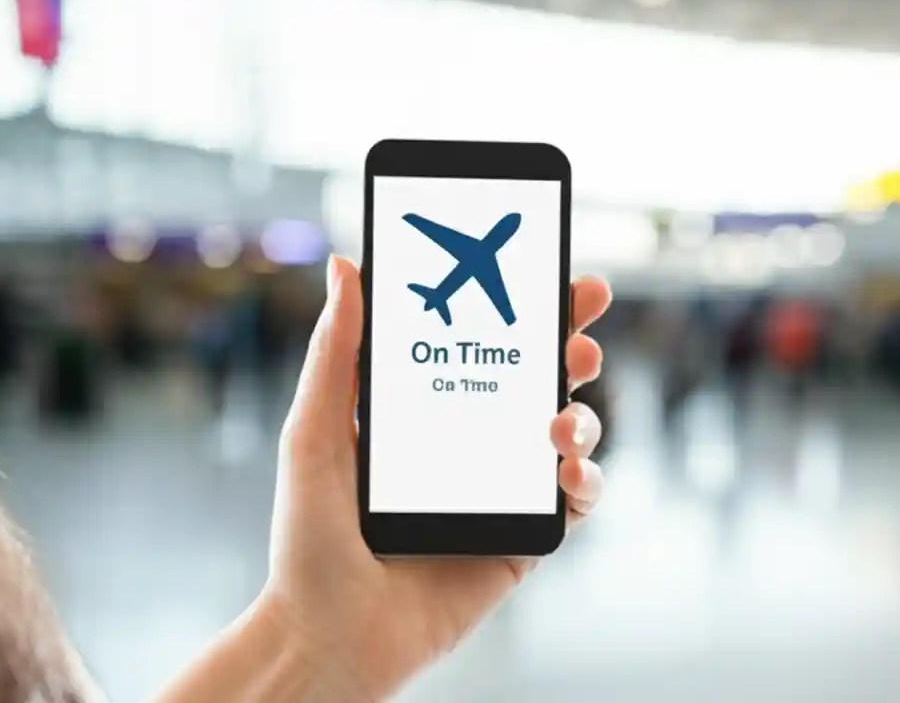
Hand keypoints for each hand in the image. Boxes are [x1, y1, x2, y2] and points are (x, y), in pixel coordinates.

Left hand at [260, 257, 609, 698]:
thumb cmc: (311, 539)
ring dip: (583, 415)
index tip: (556, 274)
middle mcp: (471, 444)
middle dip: (572, 347)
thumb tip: (346, 265)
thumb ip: (337, 352)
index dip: (526, 308)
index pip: (486, 344)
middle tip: (581, 332)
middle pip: (538, 381)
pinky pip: (575, 501)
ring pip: (568, 434)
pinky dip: (587, 479)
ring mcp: (502, 490)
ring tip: (562, 421)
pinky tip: (569, 471)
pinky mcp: (524, 539)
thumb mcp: (316, 433)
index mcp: (428, 412)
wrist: (331, 635)